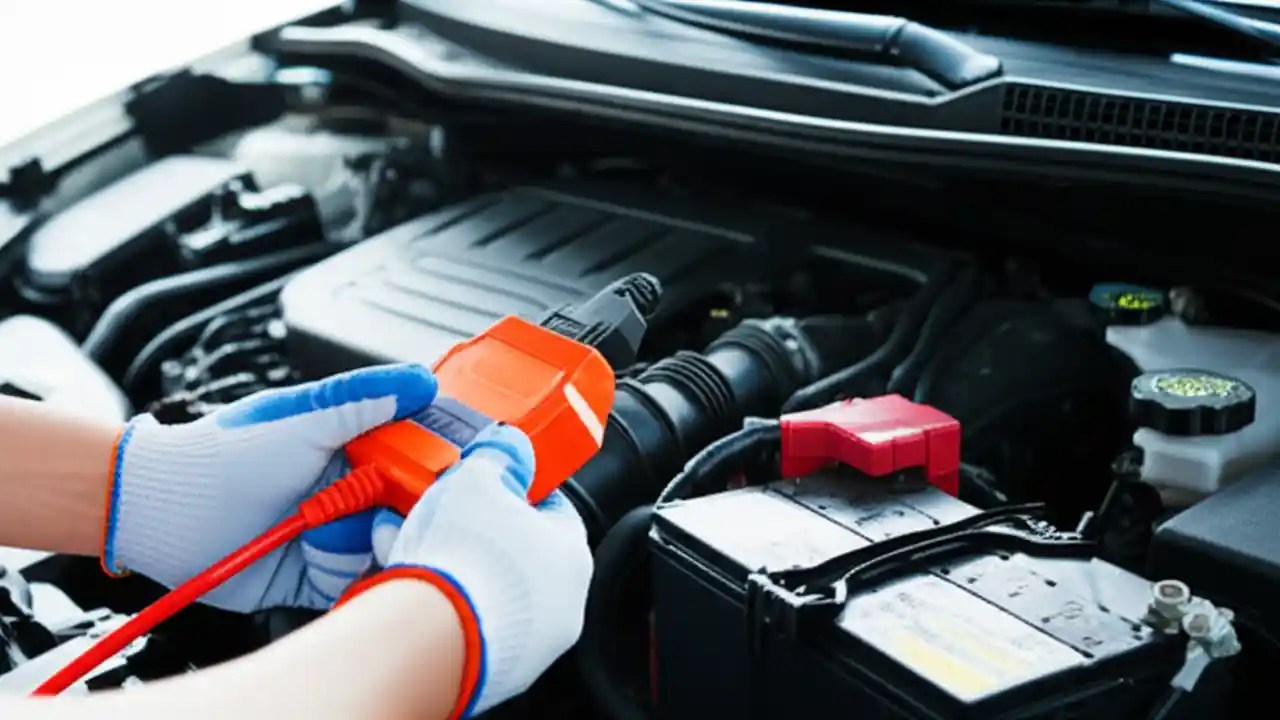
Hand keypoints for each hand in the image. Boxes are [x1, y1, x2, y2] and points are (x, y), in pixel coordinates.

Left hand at [104, 363, 437, 611]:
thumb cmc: (227, 454)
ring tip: (321, 531)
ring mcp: (333, 534)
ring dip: (358, 543)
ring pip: (383, 547)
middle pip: (407, 508)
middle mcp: (348, 490)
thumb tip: (420, 381)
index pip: (414, 457)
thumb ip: (364, 397)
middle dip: (398, 513)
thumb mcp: (302, 416)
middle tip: (374, 510)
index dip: (431, 466)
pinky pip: (351, 582)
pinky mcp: (315, 576)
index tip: (431, 471)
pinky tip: (314, 557)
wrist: (167, 510)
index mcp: (353, 447)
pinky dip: (340, 572)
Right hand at [346, 424, 591, 716]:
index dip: (517, 491)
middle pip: (520, 551)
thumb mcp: (478, 478)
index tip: (492, 485)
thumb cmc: (466, 558)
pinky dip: (446, 600)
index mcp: (572, 552)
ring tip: (414, 542)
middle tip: (447, 515)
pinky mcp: (495, 668)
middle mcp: (563, 602)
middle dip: (480, 530)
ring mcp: (532, 641)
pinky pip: (470, 620)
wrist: (433, 639)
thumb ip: (499, 456)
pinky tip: (412, 580)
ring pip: (491, 587)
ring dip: (458, 564)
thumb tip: (511, 444)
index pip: (553, 508)